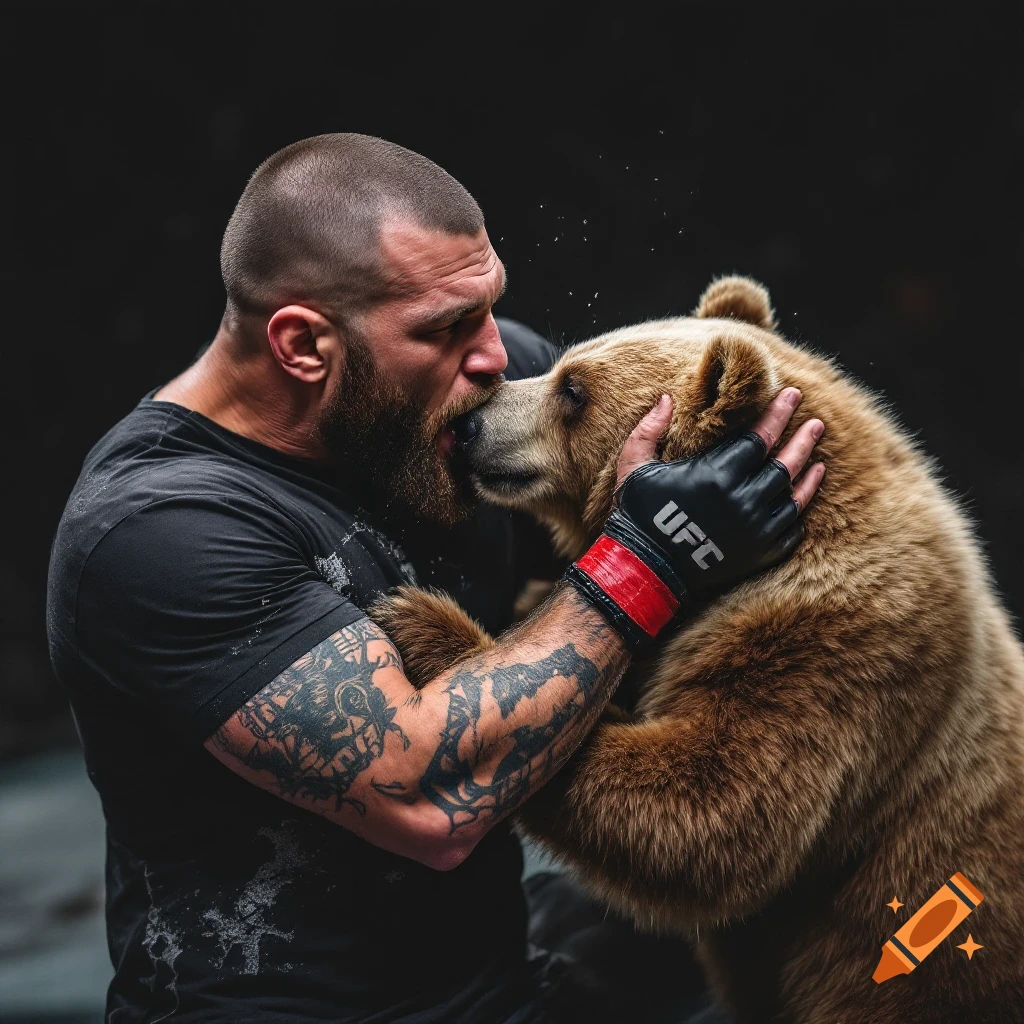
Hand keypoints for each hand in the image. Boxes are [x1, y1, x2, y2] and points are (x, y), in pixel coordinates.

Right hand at [613, 387, 823, 598]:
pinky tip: (805, 495)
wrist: (646, 569)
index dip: (777, 415)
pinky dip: (800, 509)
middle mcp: (743, 501)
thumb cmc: (639, 514)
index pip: (759, 437)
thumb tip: (666, 398)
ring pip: (793, 496)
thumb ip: (649, 429)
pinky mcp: (760, 554)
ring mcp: (755, 530)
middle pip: (784, 464)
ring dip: (808, 473)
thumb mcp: (634, 466)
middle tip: (818, 423)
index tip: (792, 395)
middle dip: (803, 440)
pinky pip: (791, 528)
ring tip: (818, 456)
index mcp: (717, 475)